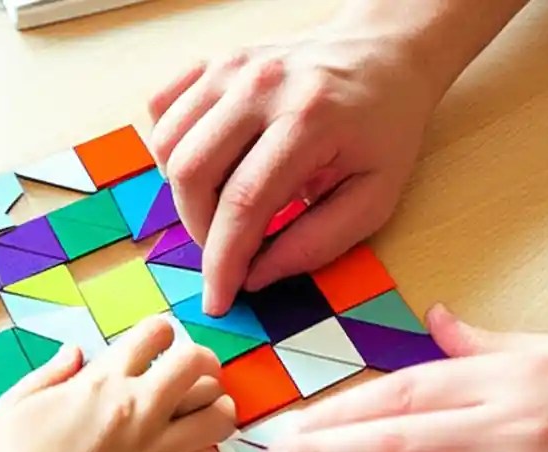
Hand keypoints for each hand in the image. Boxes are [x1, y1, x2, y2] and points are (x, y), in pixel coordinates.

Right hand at [0, 317, 236, 451]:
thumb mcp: (15, 405)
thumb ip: (51, 374)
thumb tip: (75, 352)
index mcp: (101, 381)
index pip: (155, 334)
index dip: (163, 336)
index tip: (160, 350)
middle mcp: (136, 406)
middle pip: (198, 363)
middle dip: (205, 364)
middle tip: (198, 379)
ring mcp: (154, 446)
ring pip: (219, 414)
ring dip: (217, 413)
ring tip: (204, 421)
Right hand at [148, 21, 439, 313]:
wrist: (386, 54)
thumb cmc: (384, 128)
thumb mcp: (375, 196)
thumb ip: (318, 242)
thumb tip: (256, 276)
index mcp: (309, 119)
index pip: (244, 203)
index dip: (223, 262)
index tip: (217, 301)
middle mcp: (262, 85)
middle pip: (192, 173)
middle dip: (201, 232)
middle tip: (227, 253)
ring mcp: (231, 66)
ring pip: (168, 145)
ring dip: (184, 194)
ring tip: (222, 208)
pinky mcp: (213, 61)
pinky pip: (162, 110)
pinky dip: (171, 149)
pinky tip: (207, 165)